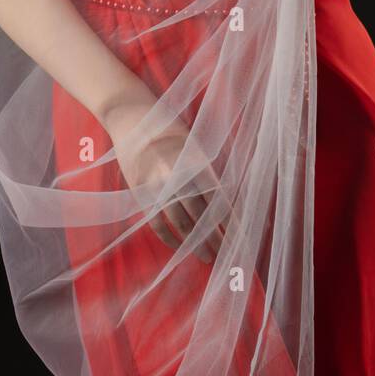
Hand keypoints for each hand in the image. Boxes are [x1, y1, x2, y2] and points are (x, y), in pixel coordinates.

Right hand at [104, 90, 227, 264]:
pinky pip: (156, 221)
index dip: (232, 221)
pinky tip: (178, 246)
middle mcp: (179, 176)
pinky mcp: (141, 192)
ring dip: (195, 242)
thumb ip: (206, 171)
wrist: (132, 118)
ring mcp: (159, 185)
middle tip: (226, 255)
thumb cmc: (168, 129)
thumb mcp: (193, 145)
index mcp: (196, 163)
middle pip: (202, 214)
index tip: (243, 238)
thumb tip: (225, 199)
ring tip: (207, 257)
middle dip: (216, 237)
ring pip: (181, 221)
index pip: (219, 199)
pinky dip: (168, 236)